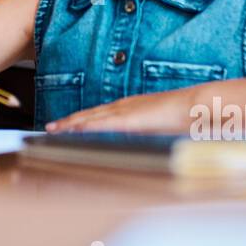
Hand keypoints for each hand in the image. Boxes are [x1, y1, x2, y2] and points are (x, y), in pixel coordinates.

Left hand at [46, 90, 187, 133]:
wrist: (195, 104)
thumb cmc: (184, 115)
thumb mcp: (160, 124)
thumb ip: (149, 131)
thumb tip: (142, 141)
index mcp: (131, 106)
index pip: (100, 113)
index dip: (82, 118)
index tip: (67, 124)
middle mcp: (124, 105)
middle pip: (89, 113)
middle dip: (69, 121)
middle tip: (50, 127)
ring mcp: (125, 111)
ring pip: (90, 117)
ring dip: (70, 123)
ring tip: (53, 130)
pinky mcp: (129, 119)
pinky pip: (101, 123)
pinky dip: (85, 127)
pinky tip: (72, 131)